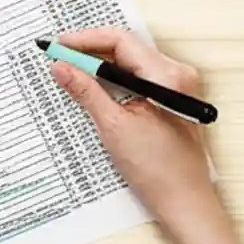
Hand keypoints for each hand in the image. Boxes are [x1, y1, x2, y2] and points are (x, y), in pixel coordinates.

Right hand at [50, 28, 243, 243]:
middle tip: (58, 56)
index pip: (121, 41)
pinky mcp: (170, 98)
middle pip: (126, 47)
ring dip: (99, 63)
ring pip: (130, 61)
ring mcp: (176, 86)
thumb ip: (86, 91)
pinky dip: (112, 77)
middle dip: (90, 49)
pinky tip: (91, 84)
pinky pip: (137, 76)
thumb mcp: (114, 127)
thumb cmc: (158, 170)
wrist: (185, 202)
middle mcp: (176, 75)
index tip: (58, 46)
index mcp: (167, 77)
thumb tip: (61, 67)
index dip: (85, 40)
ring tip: (70, 68)